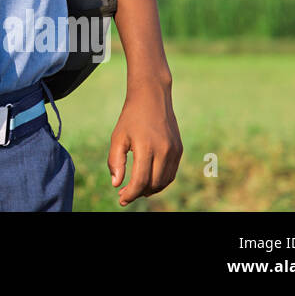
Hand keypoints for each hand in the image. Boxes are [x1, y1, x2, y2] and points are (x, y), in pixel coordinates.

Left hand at [108, 76, 181, 206]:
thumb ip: (115, 161)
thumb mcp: (118, 136)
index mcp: (146, 147)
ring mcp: (174, 150)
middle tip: (125, 194)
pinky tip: (148, 180)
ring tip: (136, 189)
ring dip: (150, 189)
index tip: (121, 199)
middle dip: (139, 193)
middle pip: (153, 184)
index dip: (131, 194)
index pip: (140, 181)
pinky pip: (171, 173)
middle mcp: (164, 150)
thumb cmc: (131, 117)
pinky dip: (161, 181)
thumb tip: (116, 184)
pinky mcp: (179, 149)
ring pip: (164, 181)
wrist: (152, 96)